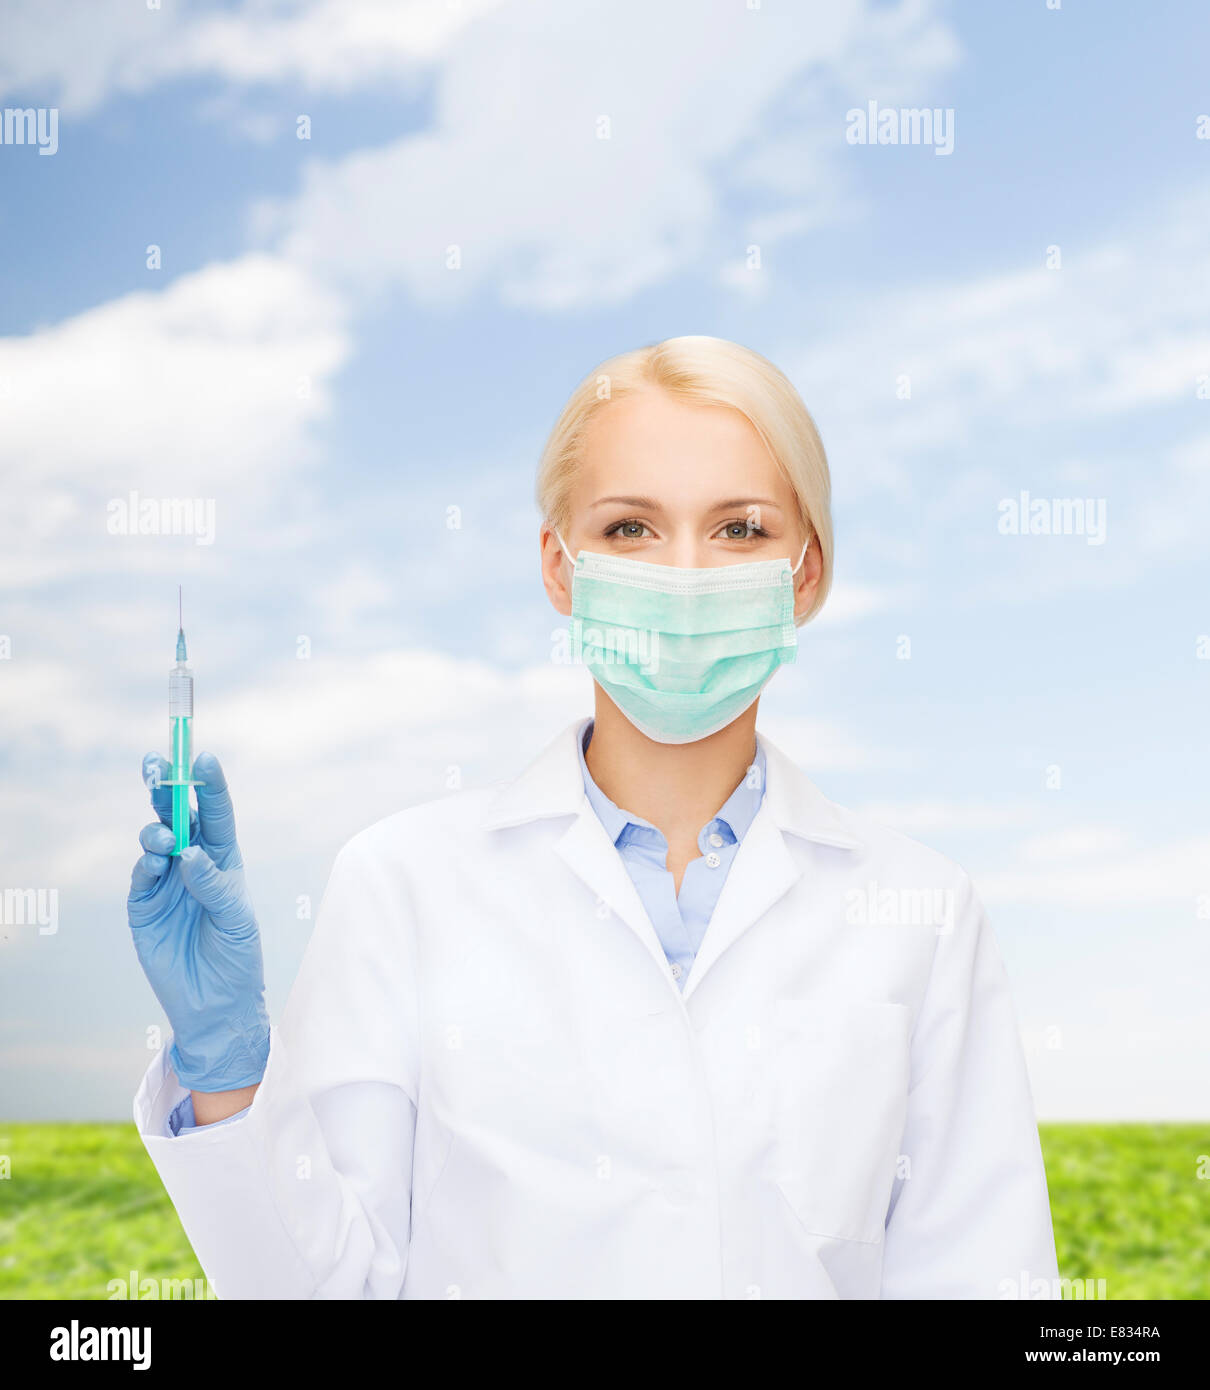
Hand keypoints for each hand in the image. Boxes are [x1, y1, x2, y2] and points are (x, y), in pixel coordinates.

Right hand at [128, 751, 269, 1091]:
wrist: (217, 1004)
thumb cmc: (238, 956)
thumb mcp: (236, 918)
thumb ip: (214, 884)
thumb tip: (189, 852)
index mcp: (224, 858)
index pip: (216, 812)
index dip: (209, 784)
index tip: (202, 757)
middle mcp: (193, 862)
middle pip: (177, 816)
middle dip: (166, 788)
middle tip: (157, 768)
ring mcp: (166, 882)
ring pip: (154, 840)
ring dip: (156, 831)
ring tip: (164, 839)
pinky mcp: (144, 906)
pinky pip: (141, 877)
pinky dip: (146, 865)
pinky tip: (156, 863)